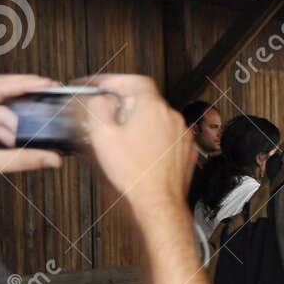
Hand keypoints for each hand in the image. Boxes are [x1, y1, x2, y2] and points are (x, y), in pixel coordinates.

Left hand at [0, 74, 63, 196]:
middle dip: (23, 110)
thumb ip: (20, 160)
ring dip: (13, 130)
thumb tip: (48, 158)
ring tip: (28, 141)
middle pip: (0, 100)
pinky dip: (4, 136)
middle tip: (46, 106)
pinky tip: (15, 145)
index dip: (24, 84)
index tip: (45, 83)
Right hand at [77, 74, 194, 215]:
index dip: (112, 81)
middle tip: (105, 116)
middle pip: (143, 100)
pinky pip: (164, 136)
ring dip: (136, 122)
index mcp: (153, 108)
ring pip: (155, 118)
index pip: (133, 80)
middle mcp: (172, 118)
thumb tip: (100, 97)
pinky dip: (150, 138)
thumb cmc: (135, 174)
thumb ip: (97, 106)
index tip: (98, 86)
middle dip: (122, 105)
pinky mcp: (185, 151)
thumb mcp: (102, 134)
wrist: (159, 203)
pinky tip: (138, 151)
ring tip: (121, 139)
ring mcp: (182, 135)